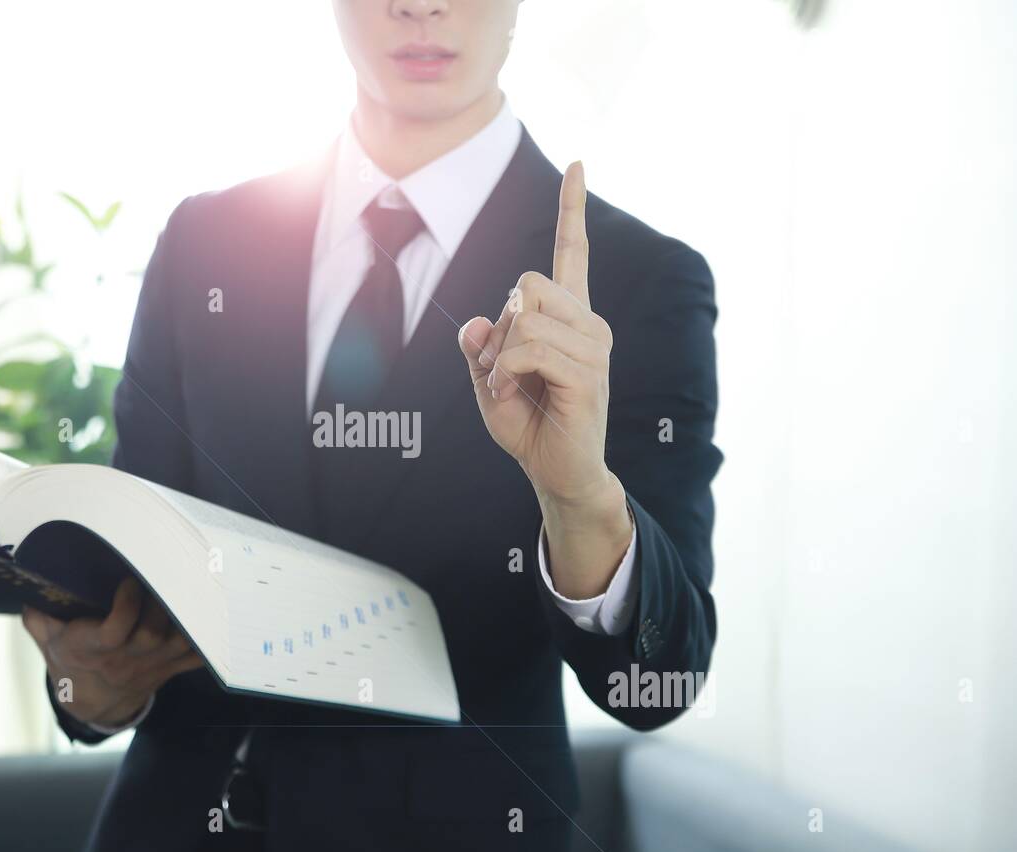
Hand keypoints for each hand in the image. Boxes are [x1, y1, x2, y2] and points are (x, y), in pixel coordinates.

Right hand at [22, 576, 203, 726]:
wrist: (93, 702)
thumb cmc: (70, 660)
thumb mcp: (46, 640)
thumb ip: (38, 616)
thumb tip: (28, 584)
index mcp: (94, 649)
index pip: (115, 630)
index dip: (127, 606)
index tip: (130, 580)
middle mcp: (127, 658)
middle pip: (153, 633)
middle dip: (161, 604)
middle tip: (167, 573)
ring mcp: (152, 664)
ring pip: (179, 642)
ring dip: (189, 617)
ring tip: (191, 584)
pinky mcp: (171, 667)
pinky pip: (198, 656)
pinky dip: (212, 638)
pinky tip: (216, 612)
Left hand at [457, 161, 630, 596]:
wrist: (557, 471)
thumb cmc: (529, 425)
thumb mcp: (488, 382)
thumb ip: (479, 349)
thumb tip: (475, 322)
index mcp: (568, 317)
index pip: (571, 252)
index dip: (572, 209)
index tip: (577, 164)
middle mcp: (587, 323)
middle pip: (526, 283)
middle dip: (500, 324)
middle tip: (501, 367)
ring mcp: (592, 348)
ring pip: (524, 317)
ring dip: (499, 356)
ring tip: (509, 386)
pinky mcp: (587, 375)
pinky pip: (528, 350)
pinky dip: (504, 374)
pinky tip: (513, 395)